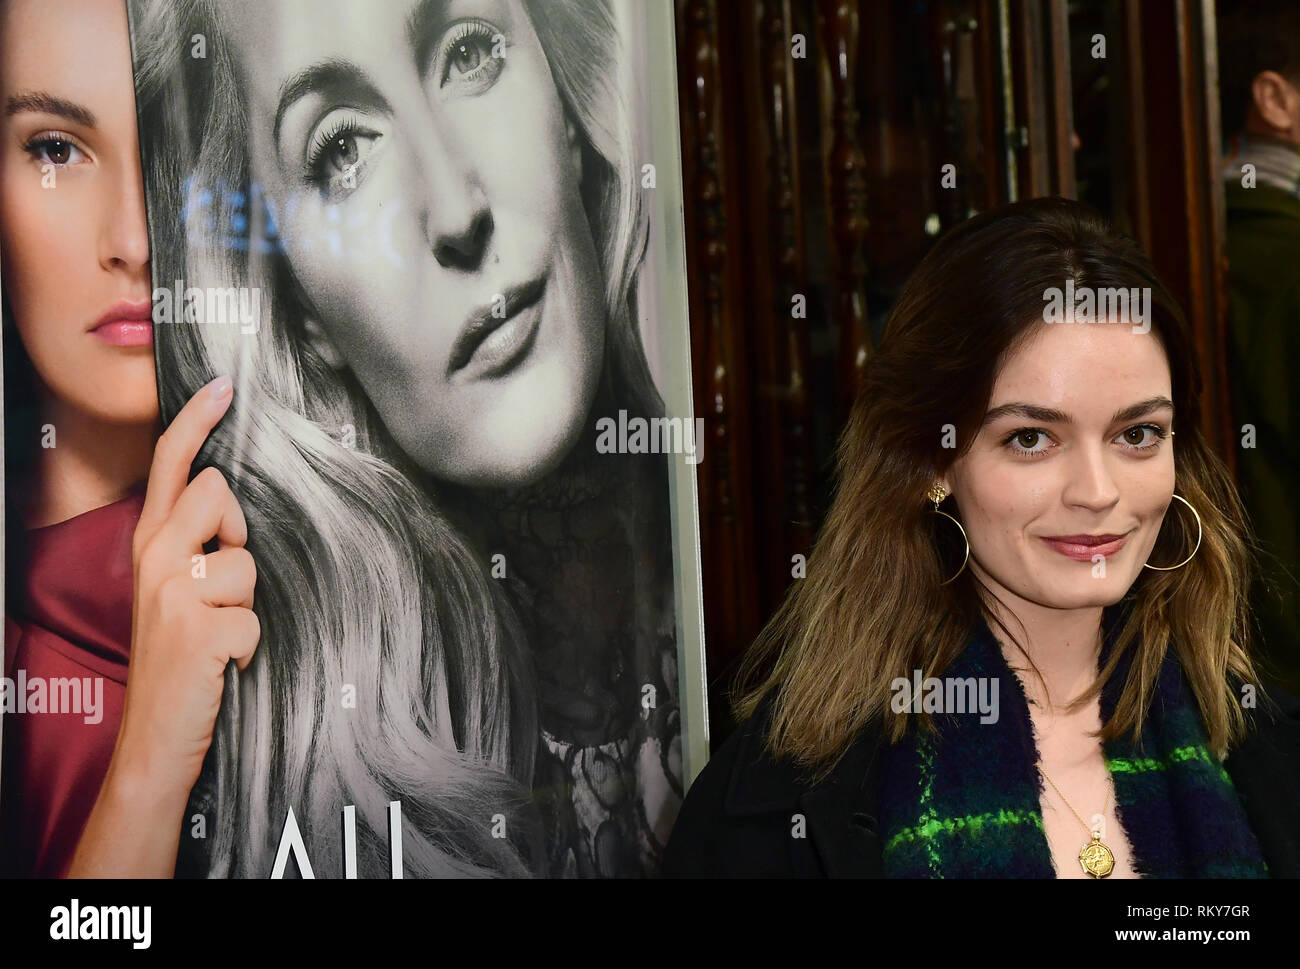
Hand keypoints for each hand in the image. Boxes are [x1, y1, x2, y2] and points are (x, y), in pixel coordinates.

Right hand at [69, 375, 257, 876]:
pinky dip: (250, 648)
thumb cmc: (179, 660)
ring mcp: (173, 594)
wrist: (155, 738)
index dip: (195, 422)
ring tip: (219, 635)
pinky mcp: (199, 630)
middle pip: (217, 493)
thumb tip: (236, 520)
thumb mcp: (176, 594)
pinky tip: (223, 666)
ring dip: (246, 605)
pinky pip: (254, 621)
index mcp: (148, 546)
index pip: (170, 468)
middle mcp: (153, 560)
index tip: (222, 386)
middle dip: (236, 535)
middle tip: (221, 584)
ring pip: (246, 564)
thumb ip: (196, 549)